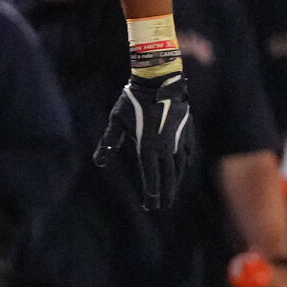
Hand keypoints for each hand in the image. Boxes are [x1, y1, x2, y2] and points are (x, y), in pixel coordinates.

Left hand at [93, 70, 194, 210]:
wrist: (159, 80)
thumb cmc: (133, 100)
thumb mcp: (116, 120)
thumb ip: (109, 142)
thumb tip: (99, 162)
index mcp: (147, 145)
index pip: (150, 176)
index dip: (151, 193)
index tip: (151, 206)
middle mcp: (165, 146)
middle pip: (167, 176)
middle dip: (165, 193)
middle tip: (163, 207)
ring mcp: (178, 139)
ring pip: (179, 167)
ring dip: (175, 182)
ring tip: (171, 193)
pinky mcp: (187, 130)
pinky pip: (188, 153)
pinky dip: (185, 165)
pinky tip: (183, 170)